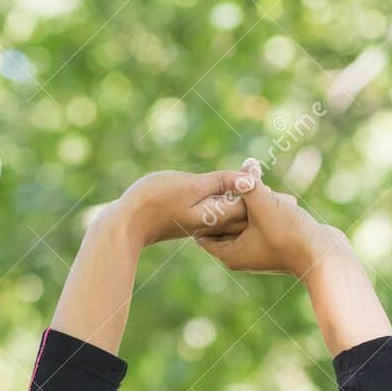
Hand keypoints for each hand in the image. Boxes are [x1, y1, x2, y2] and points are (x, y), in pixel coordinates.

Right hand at [114, 169, 251, 247]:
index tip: (257, 166)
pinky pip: (217, 214)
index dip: (257, 184)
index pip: (249, 202)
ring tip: (248, 181)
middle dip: (256, 197)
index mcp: (216, 215)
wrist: (127, 224)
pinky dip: (225, 202)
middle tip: (264, 177)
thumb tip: (252, 180)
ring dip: (241, 199)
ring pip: (231, 214)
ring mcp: (201, 225)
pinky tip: (223, 192)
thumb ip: (221, 182)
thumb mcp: (191, 185)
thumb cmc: (156, 201)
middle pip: (244, 212)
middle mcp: (212, 224)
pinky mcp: (190, 222)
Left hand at [195, 158, 352, 278]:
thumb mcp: (263, 205)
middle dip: (234, 202)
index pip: (204, 231)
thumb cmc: (289, 234)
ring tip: (268, 192)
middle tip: (240, 185)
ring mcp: (258, 251)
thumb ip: (250, 183)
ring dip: (256, 203)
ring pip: (247, 220)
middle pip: (225, 223)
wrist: (323, 255)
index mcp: (229, 253)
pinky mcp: (275, 245)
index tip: (214, 190)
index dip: (208, 209)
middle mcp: (241, 255)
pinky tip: (285, 200)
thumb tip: (246, 162)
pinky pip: (264, 223)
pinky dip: (271, 210)